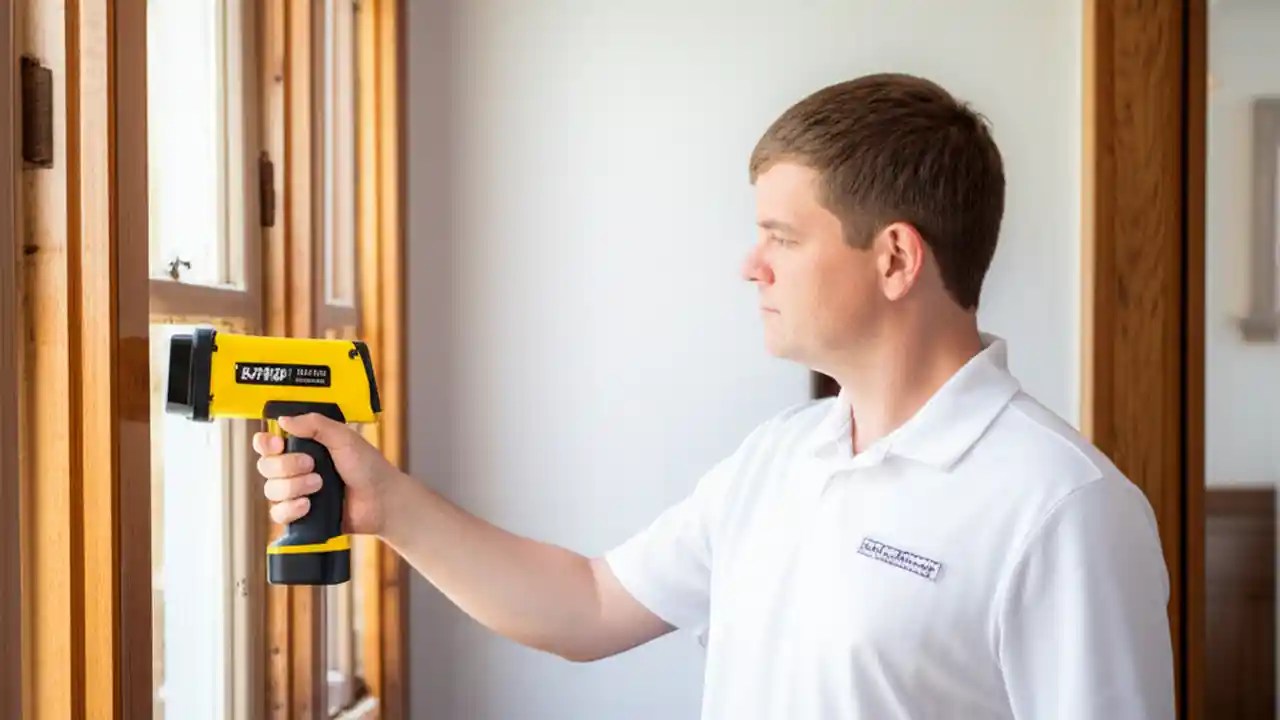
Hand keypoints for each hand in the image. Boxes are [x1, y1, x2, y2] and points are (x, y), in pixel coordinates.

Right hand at [253, 413, 400, 536]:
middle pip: (266, 466)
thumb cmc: (368, 466)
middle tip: (311, 465)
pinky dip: (291, 509)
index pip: (268, 443)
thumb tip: (284, 419)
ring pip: (271, 490)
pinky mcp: (301, 514)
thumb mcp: (344, 437)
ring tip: (319, 485)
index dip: (266, 444)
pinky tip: (308, 505)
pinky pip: (278, 513)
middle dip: (286, 466)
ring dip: (293, 487)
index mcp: (304, 446)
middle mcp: (296, 468)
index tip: (278, 444)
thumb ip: (315, 424)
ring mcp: (297, 492)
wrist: (382, 500)